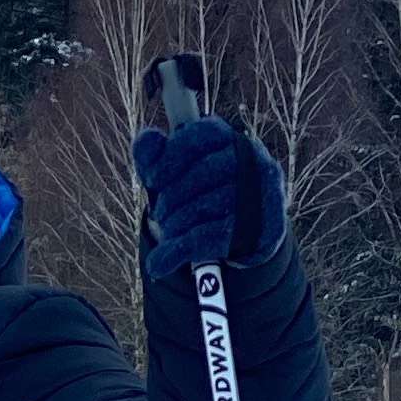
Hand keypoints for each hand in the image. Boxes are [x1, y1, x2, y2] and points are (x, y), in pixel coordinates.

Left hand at [130, 113, 285, 269]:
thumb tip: (145, 139)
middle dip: (171, 199)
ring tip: (169, 230)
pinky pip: (209, 238)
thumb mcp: (174, 169)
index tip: (153, 179)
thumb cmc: (202, 189)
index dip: (169, 159)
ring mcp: (255, 194)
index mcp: (225, 137)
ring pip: (205, 207)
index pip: (196, 138)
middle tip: (161, 214)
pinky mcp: (253, 229)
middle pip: (201, 175)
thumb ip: (155, 155)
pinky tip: (158, 263)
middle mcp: (247, 159)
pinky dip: (177, 253)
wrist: (244, 225)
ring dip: (176, 225)